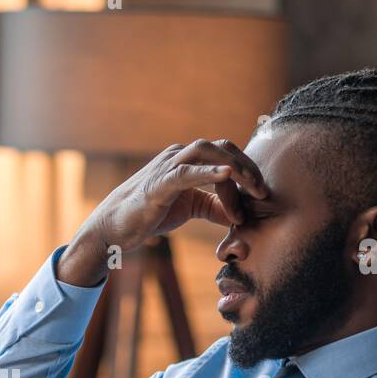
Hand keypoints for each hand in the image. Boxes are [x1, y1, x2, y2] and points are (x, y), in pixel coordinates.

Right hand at [56, 139, 267, 286]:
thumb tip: (238, 214)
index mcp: (187, 160)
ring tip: (252, 188)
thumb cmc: (148, 216)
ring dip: (235, 169)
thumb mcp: (189, 209)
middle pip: (222, 148)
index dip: (246, 175)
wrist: (112, 228)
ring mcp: (167, 166)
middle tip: (263, 191)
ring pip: (208, 153)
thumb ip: (214, 207)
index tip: (259, 198)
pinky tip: (228, 176)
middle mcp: (178, 156)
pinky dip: (209, 172)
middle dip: (247, 167)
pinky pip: (187, 172)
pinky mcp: (158, 183)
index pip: (225, 157)